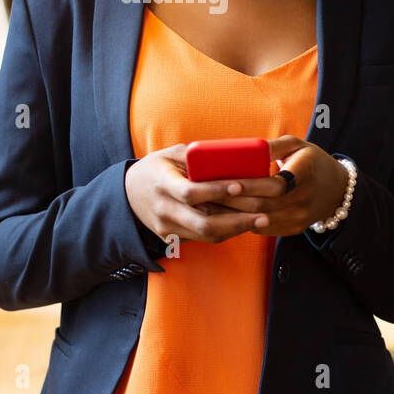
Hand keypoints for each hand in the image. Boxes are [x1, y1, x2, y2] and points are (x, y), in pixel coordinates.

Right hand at [125, 143, 267, 244]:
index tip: (239, 186)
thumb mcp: (171, 154)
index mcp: (163, 183)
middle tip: (265, 213)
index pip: (190, 192)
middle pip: (203, 222)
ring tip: (263, 220)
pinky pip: (204, 239)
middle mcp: (164, 209)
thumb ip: (197, 156)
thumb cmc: (157, 168)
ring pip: (207, 234)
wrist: (128, 194)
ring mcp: (168, 227)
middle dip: (237, 219)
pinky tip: (245, 224)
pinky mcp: (173, 238)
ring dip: (237, 229)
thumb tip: (232, 156)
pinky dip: (226, 232)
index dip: (215, 191)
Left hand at [218, 135, 350, 236]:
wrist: (335, 190)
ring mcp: (300, 217)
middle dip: (233, 202)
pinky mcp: (294, 229)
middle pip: (263, 205)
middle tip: (208, 196)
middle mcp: (304, 199)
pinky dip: (243, 223)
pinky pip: (264, 229)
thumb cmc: (310, 161)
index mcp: (305, 173)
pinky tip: (225, 216)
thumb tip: (244, 148)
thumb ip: (272, 146)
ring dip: (233, 215)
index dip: (251, 185)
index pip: (275, 184)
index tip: (228, 183)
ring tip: (210, 207)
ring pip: (260, 220)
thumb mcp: (296, 145)